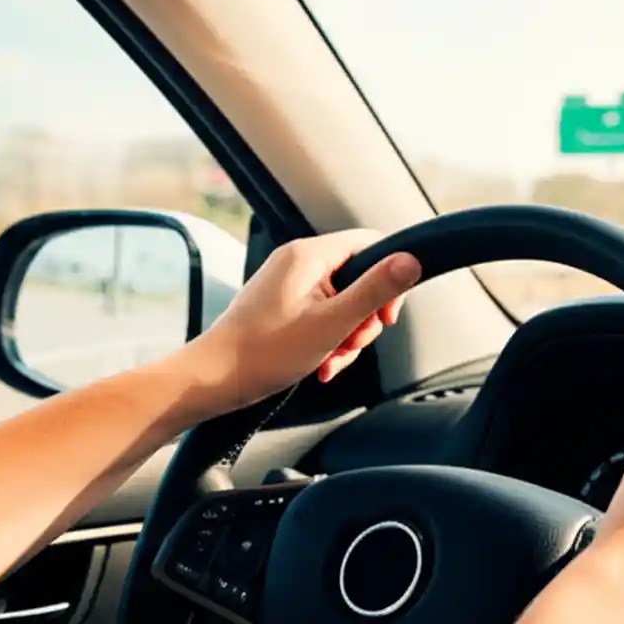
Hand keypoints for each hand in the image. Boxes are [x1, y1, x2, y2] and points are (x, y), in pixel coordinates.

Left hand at [183, 229, 419, 411]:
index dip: (388, 279)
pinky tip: (320, 364)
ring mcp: (289, 284)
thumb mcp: (332, 324)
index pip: (370, 244)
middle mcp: (298, 262)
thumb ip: (375, 291)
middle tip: (351, 343)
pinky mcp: (283, 305)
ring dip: (346, 336)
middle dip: (364, 319)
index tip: (386, 315)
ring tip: (330, 360)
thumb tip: (411, 261)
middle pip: (359, 278)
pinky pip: (322, 315)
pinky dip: (328, 340)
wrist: (213, 380)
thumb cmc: (263, 353)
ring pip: (343, 303)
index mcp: (309, 256)